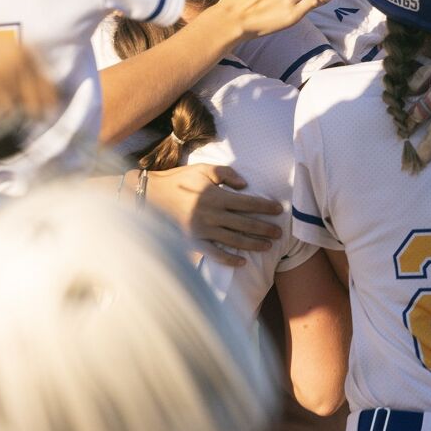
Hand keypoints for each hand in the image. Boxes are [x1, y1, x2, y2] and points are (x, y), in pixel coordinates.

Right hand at [144, 163, 282, 266]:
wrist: (151, 196)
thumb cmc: (179, 180)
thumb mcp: (203, 169)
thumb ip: (226, 174)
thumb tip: (245, 186)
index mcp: (216, 196)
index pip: (247, 203)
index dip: (265, 206)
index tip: (279, 210)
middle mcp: (212, 215)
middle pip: (245, 224)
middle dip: (265, 228)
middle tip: (280, 233)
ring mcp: (203, 230)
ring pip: (234, 240)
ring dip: (253, 244)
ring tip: (267, 246)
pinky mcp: (194, 241)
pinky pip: (215, 253)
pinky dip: (229, 259)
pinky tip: (242, 262)